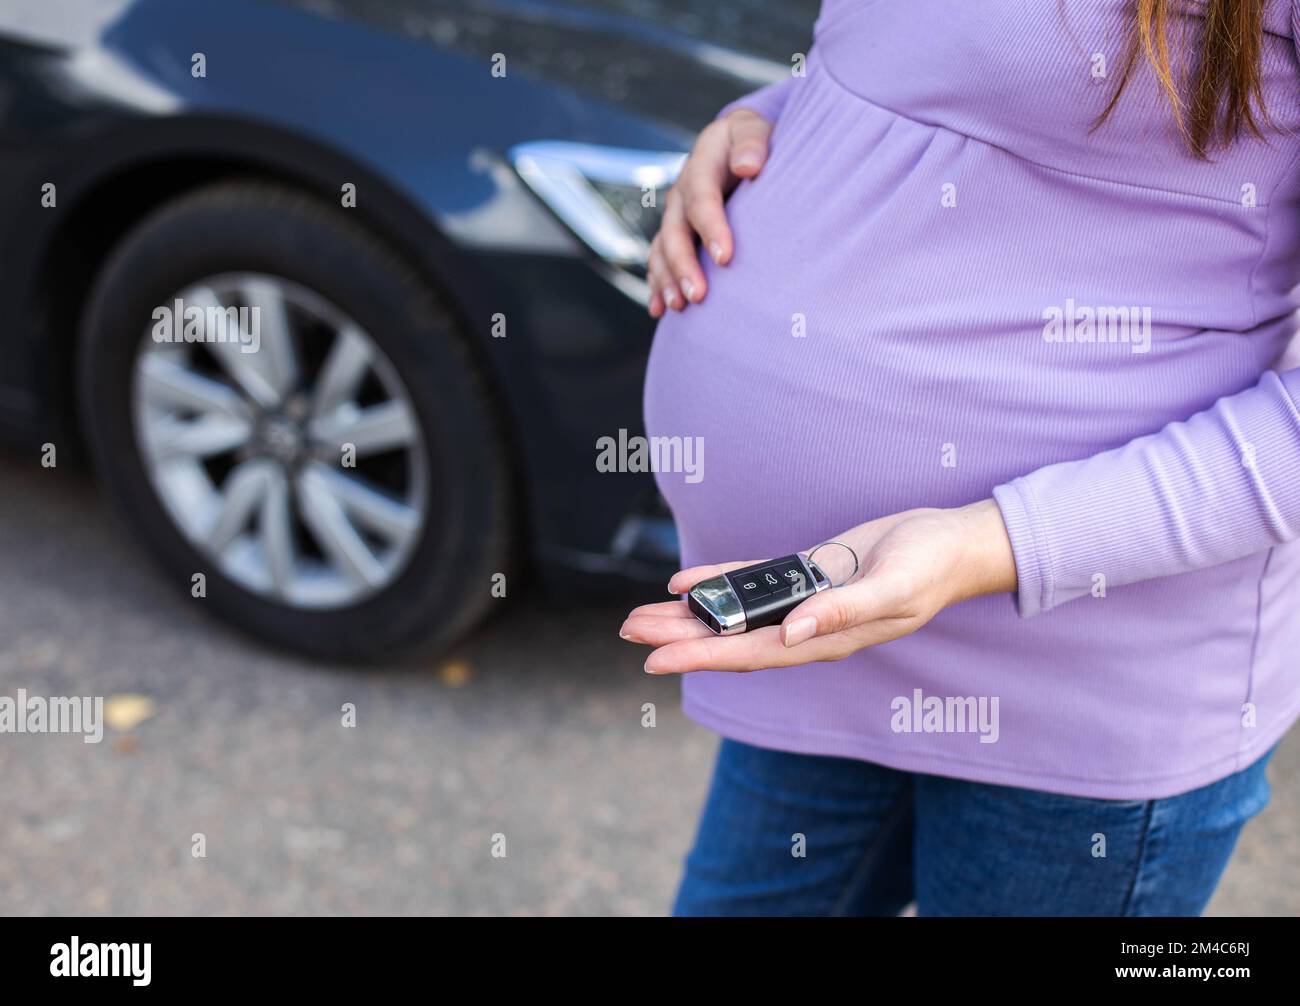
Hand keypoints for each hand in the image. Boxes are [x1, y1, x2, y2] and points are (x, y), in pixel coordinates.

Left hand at [620, 500, 1016, 673]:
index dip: (700, 657)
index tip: (654, 659)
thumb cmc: (930, 567)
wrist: (952, 543)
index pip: (749, 654)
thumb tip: (792, 633)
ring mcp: (804, 603)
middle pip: (730, 639)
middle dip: (679, 638)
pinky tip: (683, 584)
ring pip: (734, 614)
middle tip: (627, 631)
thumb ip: (843, 613)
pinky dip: (717, 584)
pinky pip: (753, 583)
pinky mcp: (806, 576)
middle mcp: (806, 629)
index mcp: (824, 640)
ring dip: (689, 616)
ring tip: (641, 615)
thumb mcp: (893, 589)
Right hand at [647, 108, 773, 317]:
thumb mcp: (753, 129)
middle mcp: (681, 194)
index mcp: (701, 166)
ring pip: (662, 250)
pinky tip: (659, 310)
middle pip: (675, 231)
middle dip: (684, 265)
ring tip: (678, 307)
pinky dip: (657, 285)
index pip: (701, 197)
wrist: (736, 145)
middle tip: (698, 296)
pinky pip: (659, 260)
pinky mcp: (676, 234)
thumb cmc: (752, 141)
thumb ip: (752, 142)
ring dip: (667, 280)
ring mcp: (675, 217)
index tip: (725, 257)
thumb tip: (750, 165)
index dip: (711, 227)